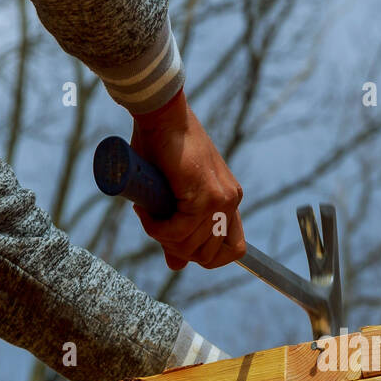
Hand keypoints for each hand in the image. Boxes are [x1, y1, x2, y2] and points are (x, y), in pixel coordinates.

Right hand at [129, 90, 245, 270]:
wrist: (161, 115)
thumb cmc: (161, 148)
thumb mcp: (171, 197)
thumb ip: (177, 231)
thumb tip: (176, 266)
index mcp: (228, 199)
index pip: (234, 249)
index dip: (206, 256)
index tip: (178, 244)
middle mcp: (231, 200)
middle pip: (209, 254)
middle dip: (176, 248)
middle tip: (154, 224)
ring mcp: (221, 199)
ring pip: (190, 245)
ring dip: (161, 235)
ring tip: (147, 212)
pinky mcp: (205, 196)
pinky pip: (178, 231)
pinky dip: (156, 228)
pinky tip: (146, 211)